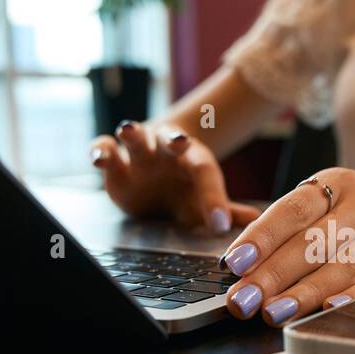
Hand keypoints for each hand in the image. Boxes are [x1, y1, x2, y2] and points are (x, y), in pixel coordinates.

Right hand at [90, 121, 259, 231]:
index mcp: (194, 160)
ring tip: (128, 130)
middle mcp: (167, 151)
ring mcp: (139, 152)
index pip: (206, 175)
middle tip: (180, 143)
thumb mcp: (202, 200)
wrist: (156, 173)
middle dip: (174, 140)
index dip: (213, 198)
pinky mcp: (114, 161)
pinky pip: (104, 148)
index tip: (218, 223)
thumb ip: (225, 209)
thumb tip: (256, 220)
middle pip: (171, 140)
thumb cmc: (184, 188)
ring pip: (135, 136)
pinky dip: (100, 151)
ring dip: (132, 133)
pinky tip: (98, 159)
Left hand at [220, 167, 354, 325]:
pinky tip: (331, 307)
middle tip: (244, 301)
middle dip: (272, 275)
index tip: (234, 264)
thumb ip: (296, 228)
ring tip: (274, 313)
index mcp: (337, 183)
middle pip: (312, 242)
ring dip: (305, 292)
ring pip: (343, 264)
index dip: (261, 238)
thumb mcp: (337, 202)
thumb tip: (244, 266)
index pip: (291, 210)